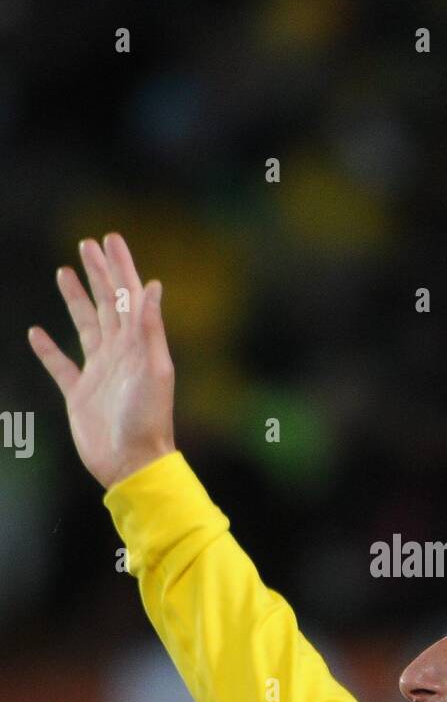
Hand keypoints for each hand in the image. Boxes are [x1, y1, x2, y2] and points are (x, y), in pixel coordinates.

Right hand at [29, 233, 175, 489]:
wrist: (132, 463)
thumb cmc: (148, 418)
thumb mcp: (154, 369)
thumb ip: (150, 327)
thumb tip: (154, 285)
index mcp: (138, 344)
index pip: (128, 296)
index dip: (119, 266)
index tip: (109, 239)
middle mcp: (119, 354)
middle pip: (107, 304)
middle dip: (97, 273)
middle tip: (86, 245)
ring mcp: (99, 373)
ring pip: (84, 327)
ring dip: (76, 300)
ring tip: (64, 273)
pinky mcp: (79, 395)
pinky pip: (60, 366)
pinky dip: (47, 350)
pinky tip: (36, 333)